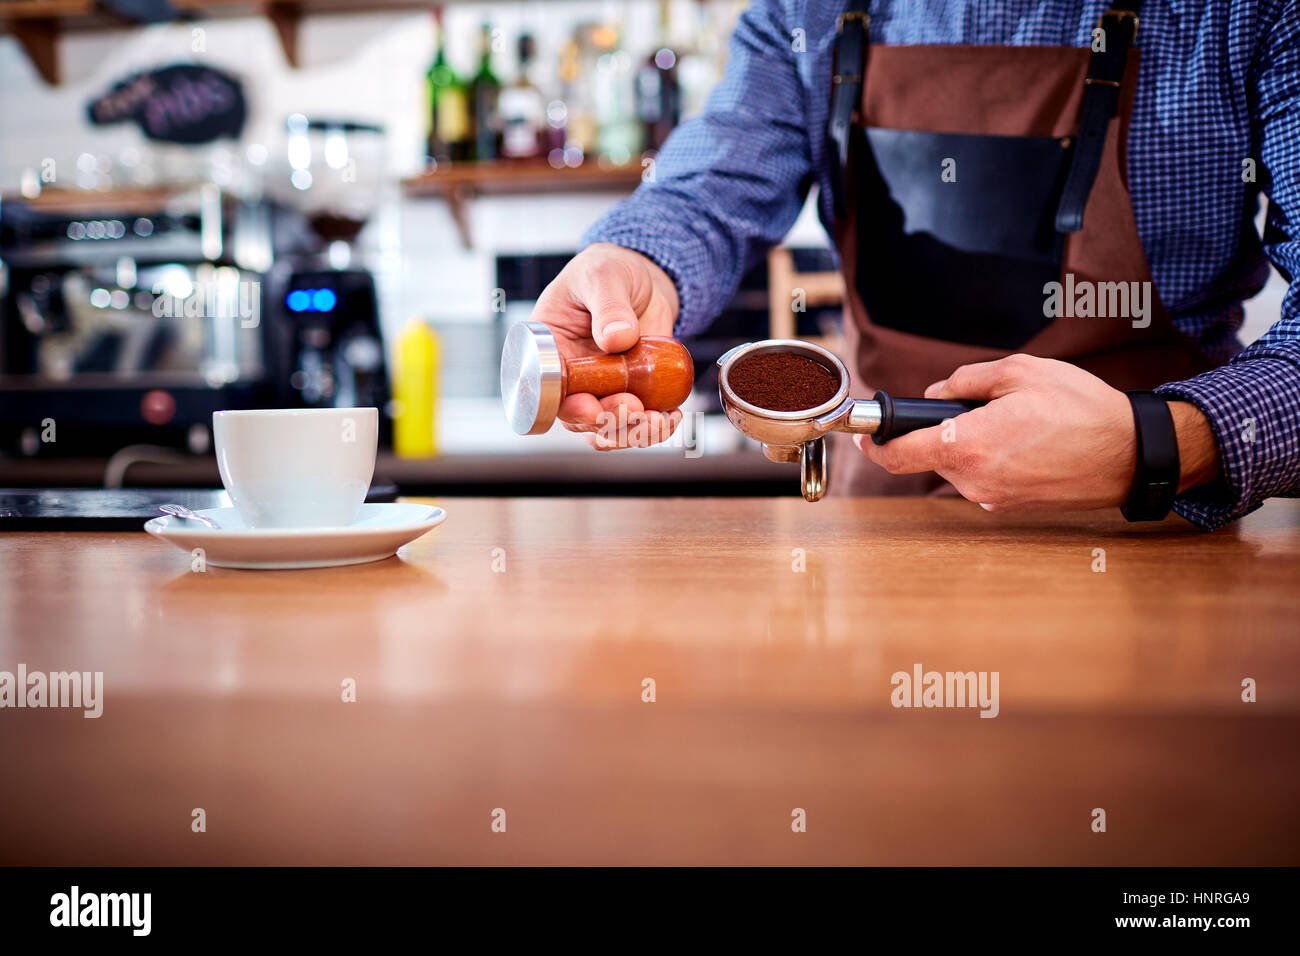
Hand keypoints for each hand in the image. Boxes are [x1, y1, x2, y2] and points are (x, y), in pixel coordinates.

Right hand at [529, 243, 681, 449]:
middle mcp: (570, 378)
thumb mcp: (604, 277)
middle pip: (576, 418)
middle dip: (605, 421)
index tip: (589, 405)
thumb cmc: (609, 269)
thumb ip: (608, 306)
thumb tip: (617, 337)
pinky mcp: (632, 394)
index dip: (564, 406)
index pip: (545, 390)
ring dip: (631, 433)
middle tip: (632, 407)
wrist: (644, 276)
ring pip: (606, 430)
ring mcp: (601, 390)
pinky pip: (636, 425)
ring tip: (657, 419)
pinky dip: (653, 429)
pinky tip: (671, 416)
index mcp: (547, 351)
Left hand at [858, 354, 1138, 510]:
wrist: (1132, 453)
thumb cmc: (1080, 408)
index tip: (864, 435)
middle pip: (933, 455)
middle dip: (944, 431)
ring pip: (959, 466)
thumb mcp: (1020, 372)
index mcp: (968, 445)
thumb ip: (966, 380)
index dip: (875, 445)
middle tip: (983, 407)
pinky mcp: (1011, 506)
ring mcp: (993, 497)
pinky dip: (993, 458)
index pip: (899, 456)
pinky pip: (984, 477)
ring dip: (972, 444)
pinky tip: (1027, 443)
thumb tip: (937, 392)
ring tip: (1017, 423)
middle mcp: (974, 479)